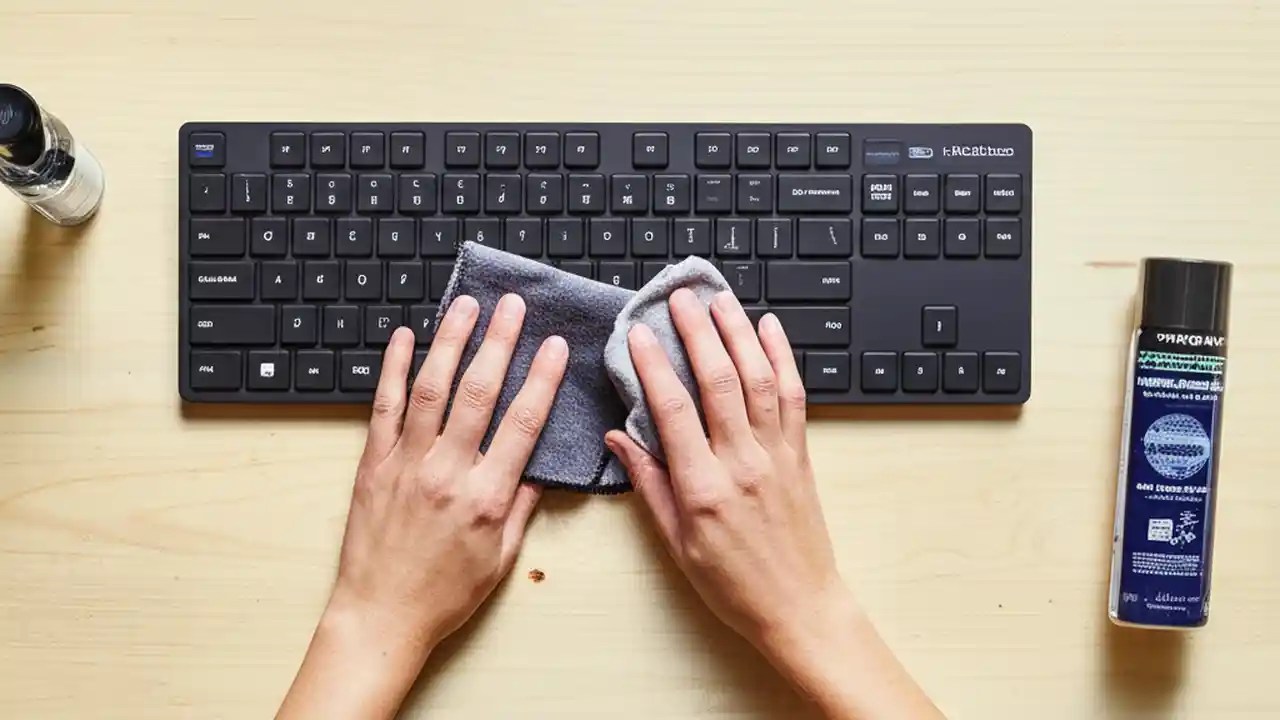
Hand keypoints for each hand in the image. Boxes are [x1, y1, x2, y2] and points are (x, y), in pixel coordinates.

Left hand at [279, 294, 568, 719]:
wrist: (380, 616)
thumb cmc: (445, 594)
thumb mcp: (503, 557)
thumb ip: (523, 505)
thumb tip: (540, 463)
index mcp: (487, 497)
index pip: (523, 423)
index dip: (542, 379)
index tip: (555, 346)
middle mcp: (447, 472)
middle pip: (479, 392)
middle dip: (499, 342)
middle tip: (512, 305)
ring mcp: (406, 464)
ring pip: (431, 388)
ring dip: (451, 342)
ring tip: (465, 306)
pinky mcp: (372, 464)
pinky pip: (384, 406)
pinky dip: (393, 368)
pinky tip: (404, 338)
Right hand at [606, 289, 940, 719]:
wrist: (799, 607)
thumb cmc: (733, 584)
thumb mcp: (676, 544)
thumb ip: (649, 484)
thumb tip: (619, 438)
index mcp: (704, 488)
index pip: (673, 411)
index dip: (654, 366)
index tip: (637, 334)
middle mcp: (743, 464)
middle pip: (719, 382)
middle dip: (697, 333)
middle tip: (679, 298)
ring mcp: (777, 456)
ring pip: (759, 380)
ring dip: (739, 333)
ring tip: (720, 300)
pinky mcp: (800, 455)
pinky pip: (793, 396)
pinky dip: (782, 358)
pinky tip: (770, 329)